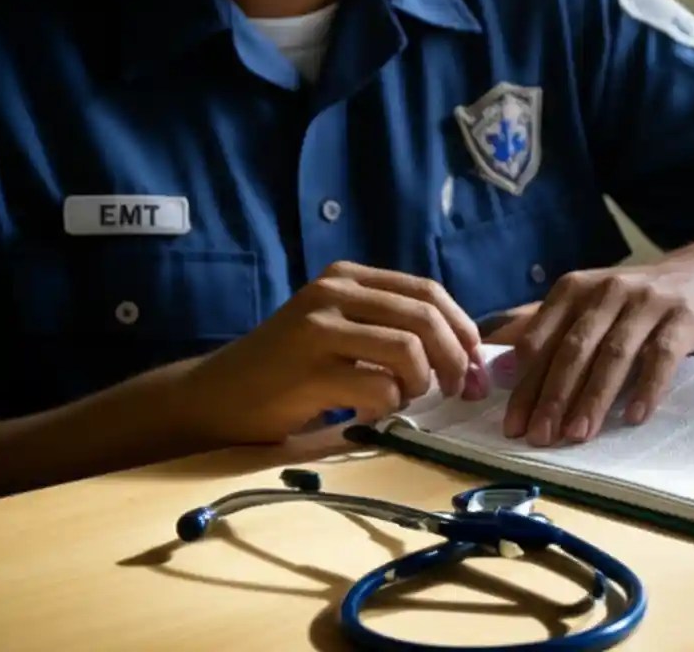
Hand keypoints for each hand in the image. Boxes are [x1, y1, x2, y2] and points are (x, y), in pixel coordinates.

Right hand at [180, 261, 488, 444]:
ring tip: (400, 400)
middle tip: (458, 391)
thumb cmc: (290, 372)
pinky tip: (367, 415)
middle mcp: (332, 292)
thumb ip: (392, 327)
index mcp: (347, 277)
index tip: (476, 365)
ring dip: (419, 384)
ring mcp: (317, 327)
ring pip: (408, 350)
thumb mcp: (343, 331)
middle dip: (455, 359)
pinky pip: (379, 388)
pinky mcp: (308, 370)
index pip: (428, 291)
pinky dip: (387, 407)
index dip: (463, 329)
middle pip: (426, 317)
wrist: (217, 398)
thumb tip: (467, 351)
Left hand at [504, 260, 693, 445]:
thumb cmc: (638, 301)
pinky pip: (662, 355)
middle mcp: (607, 291)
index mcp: (574, 289)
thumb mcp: (591, 304)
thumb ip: (552, 331)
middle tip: (539, 437)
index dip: (524, 385)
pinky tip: (633, 416)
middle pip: (573, 349)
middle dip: (552, 396)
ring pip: (613, 354)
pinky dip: (647, 387)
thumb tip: (502, 371)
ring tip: (578, 434)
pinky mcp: (683, 317)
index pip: (540, 340)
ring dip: (593, 398)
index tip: (514, 425)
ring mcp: (647, 302)